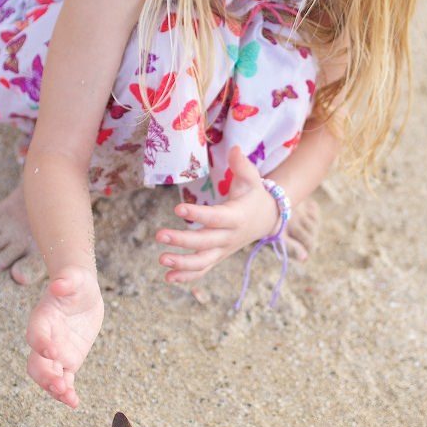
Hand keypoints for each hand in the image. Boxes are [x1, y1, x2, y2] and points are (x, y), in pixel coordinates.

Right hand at [25, 266, 104, 408]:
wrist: (81, 293)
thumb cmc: (75, 283)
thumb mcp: (74, 278)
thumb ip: (66, 281)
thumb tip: (58, 284)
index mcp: (42, 319)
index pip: (35, 334)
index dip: (40, 343)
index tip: (51, 351)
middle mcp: (44, 339)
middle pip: (36, 363)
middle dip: (45, 375)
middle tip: (59, 384)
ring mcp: (55, 353)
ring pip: (48, 376)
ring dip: (55, 388)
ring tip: (68, 397)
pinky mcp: (68, 361)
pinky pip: (65, 380)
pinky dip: (67, 392)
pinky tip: (74, 402)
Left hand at [155, 147, 277, 283]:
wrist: (267, 219)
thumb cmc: (254, 195)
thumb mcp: (252, 179)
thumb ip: (242, 165)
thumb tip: (235, 148)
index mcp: (237, 216)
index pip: (216, 217)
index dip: (198, 214)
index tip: (177, 208)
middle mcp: (230, 237)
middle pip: (205, 242)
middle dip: (182, 241)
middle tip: (158, 235)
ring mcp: (224, 250)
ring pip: (204, 261)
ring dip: (182, 264)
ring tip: (161, 258)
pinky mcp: (218, 256)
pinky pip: (203, 269)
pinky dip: (187, 276)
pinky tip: (168, 277)